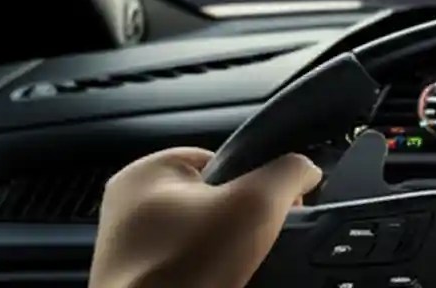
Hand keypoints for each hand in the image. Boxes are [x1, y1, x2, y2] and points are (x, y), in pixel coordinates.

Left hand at [88, 147, 321, 287]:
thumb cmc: (188, 266)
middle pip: (215, 200)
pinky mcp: (140, 282)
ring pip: (204, 237)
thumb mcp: (256, 203)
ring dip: (228, 251)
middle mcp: (129, 207)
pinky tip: (222, 282)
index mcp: (146, 173)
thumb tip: (307, 169)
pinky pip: (190, 266)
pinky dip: (210, 274)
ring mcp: (131, 249)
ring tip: (239, 268)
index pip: (222, 160)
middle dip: (242, 221)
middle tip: (255, 243)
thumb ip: (288, 172)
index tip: (275, 208)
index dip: (258, 181)